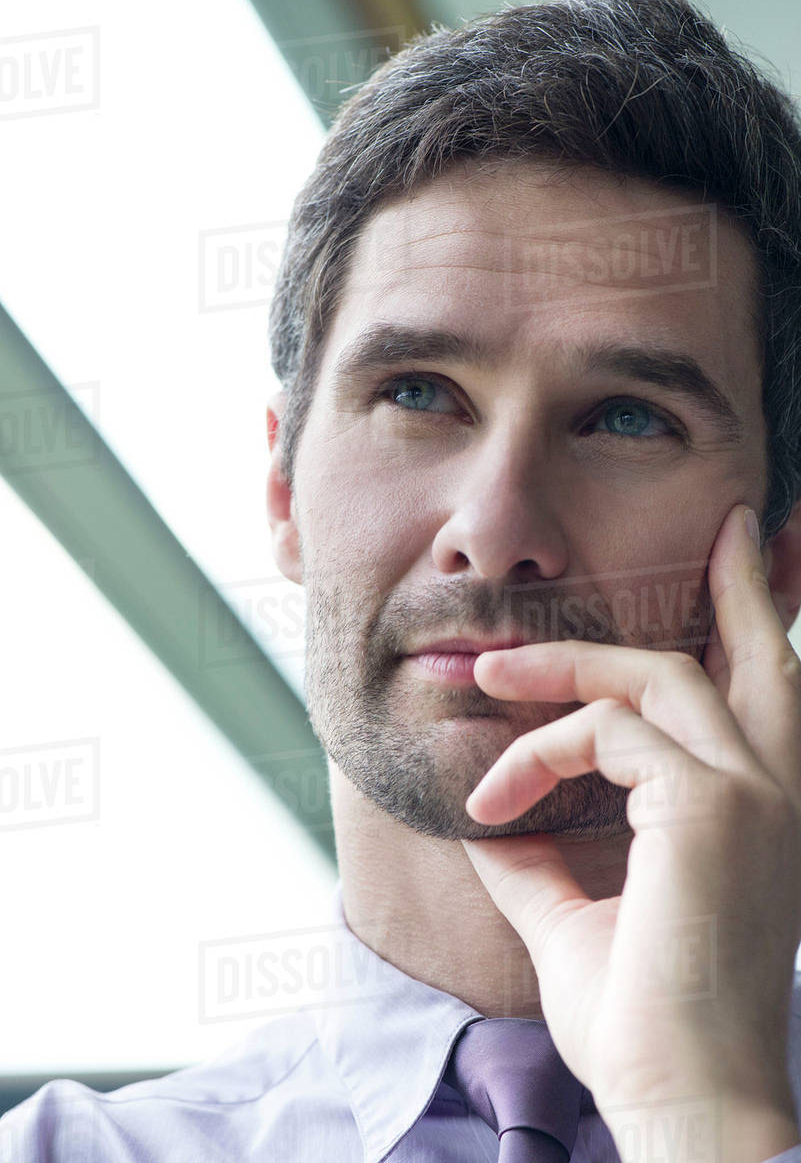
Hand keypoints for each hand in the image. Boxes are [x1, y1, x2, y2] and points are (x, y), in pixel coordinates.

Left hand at [460, 504, 800, 1156]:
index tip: (745, 558)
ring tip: (491, 671)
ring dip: (564, 671)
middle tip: (728, 525)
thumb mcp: (581, 918)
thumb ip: (543, 856)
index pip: (768, 697)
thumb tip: (491, 820)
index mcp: (766, 816)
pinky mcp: (706, 806)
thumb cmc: (648, 1023)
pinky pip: (604, 732)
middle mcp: (778, 794)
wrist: (685, 1106)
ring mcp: (752, 794)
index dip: (759, 621)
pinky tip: (496, 798)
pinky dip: (539, 751)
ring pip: (655, 680)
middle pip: (756, 655)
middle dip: (739, 585)